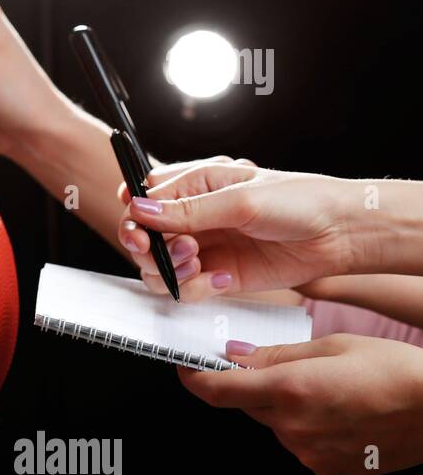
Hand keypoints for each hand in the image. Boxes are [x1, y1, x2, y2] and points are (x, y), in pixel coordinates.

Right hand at [117, 158, 364, 299]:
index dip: (133, 218)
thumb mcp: (239, 199)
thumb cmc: (299, 201)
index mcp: (195, 185)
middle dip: (149, 248)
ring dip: (173, 270)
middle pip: (144, 237)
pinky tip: (224, 277)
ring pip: (159, 268)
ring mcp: (204, 248)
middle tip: (173, 250)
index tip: (139, 232)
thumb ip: (186, 210)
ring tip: (200, 262)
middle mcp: (194, 217)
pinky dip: (197, 288)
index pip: (143, 201)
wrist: (340, 234)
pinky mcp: (218, 275)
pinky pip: (187, 289)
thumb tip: (139, 209)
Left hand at [180, 334, 422, 474]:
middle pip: (247, 405)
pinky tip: (341, 417)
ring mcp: (308, 454)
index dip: (193, 377)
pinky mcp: (325, 472)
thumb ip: (275, 355)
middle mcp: (291, 427)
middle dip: (255, 386)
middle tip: (290, 370)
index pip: (215, 390)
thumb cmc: (395, 372)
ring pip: (275, 426)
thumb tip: (233, 356)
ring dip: (286, 409)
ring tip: (331, 394)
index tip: (186, 366)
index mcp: (288, 390)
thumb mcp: (332, 346)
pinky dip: (308, 430)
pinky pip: (299, 446)